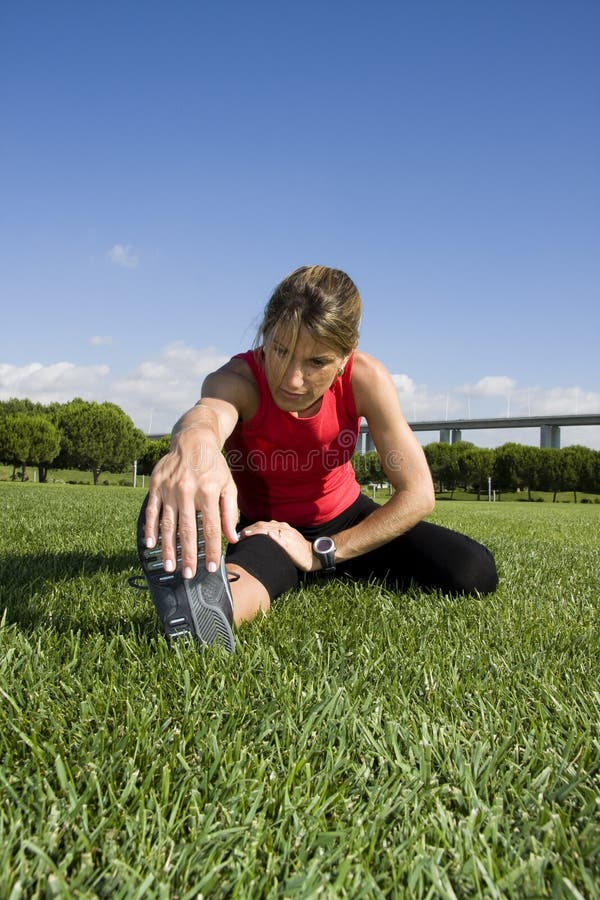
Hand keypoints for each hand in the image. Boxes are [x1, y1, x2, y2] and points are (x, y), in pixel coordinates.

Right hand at [144, 437, 238, 577]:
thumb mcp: (228, 486)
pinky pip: (151, 511)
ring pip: (167, 524)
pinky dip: (150, 529)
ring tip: (170, 566)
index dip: (211, 549)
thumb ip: (230, 512)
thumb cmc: (213, 466)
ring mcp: (169, 488)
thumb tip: (233, 538)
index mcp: (209, 491)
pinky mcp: (156, 485)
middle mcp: (188, 490)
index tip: (211, 567)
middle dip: (188, 555)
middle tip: (188, 574)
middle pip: (187, 530)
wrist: (193, 440)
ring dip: (168, 548)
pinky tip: (151, 544)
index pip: (210, 527)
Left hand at [239, 520, 314, 571]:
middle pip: (263, 525)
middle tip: (239, 535)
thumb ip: (274, 538)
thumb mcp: (285, 540)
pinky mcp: (291, 543)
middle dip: (250, 529)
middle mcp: (284, 528)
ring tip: (246, 534)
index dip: (251, 527)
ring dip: (257, 531)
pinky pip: (282, 538)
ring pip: (269, 530)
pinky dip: (275, 536)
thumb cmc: (297, 550)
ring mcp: (287, 535)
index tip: (241, 533)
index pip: (263, 524)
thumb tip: (260, 540)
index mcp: (282, 527)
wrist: (312, 555)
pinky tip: (268, 535)